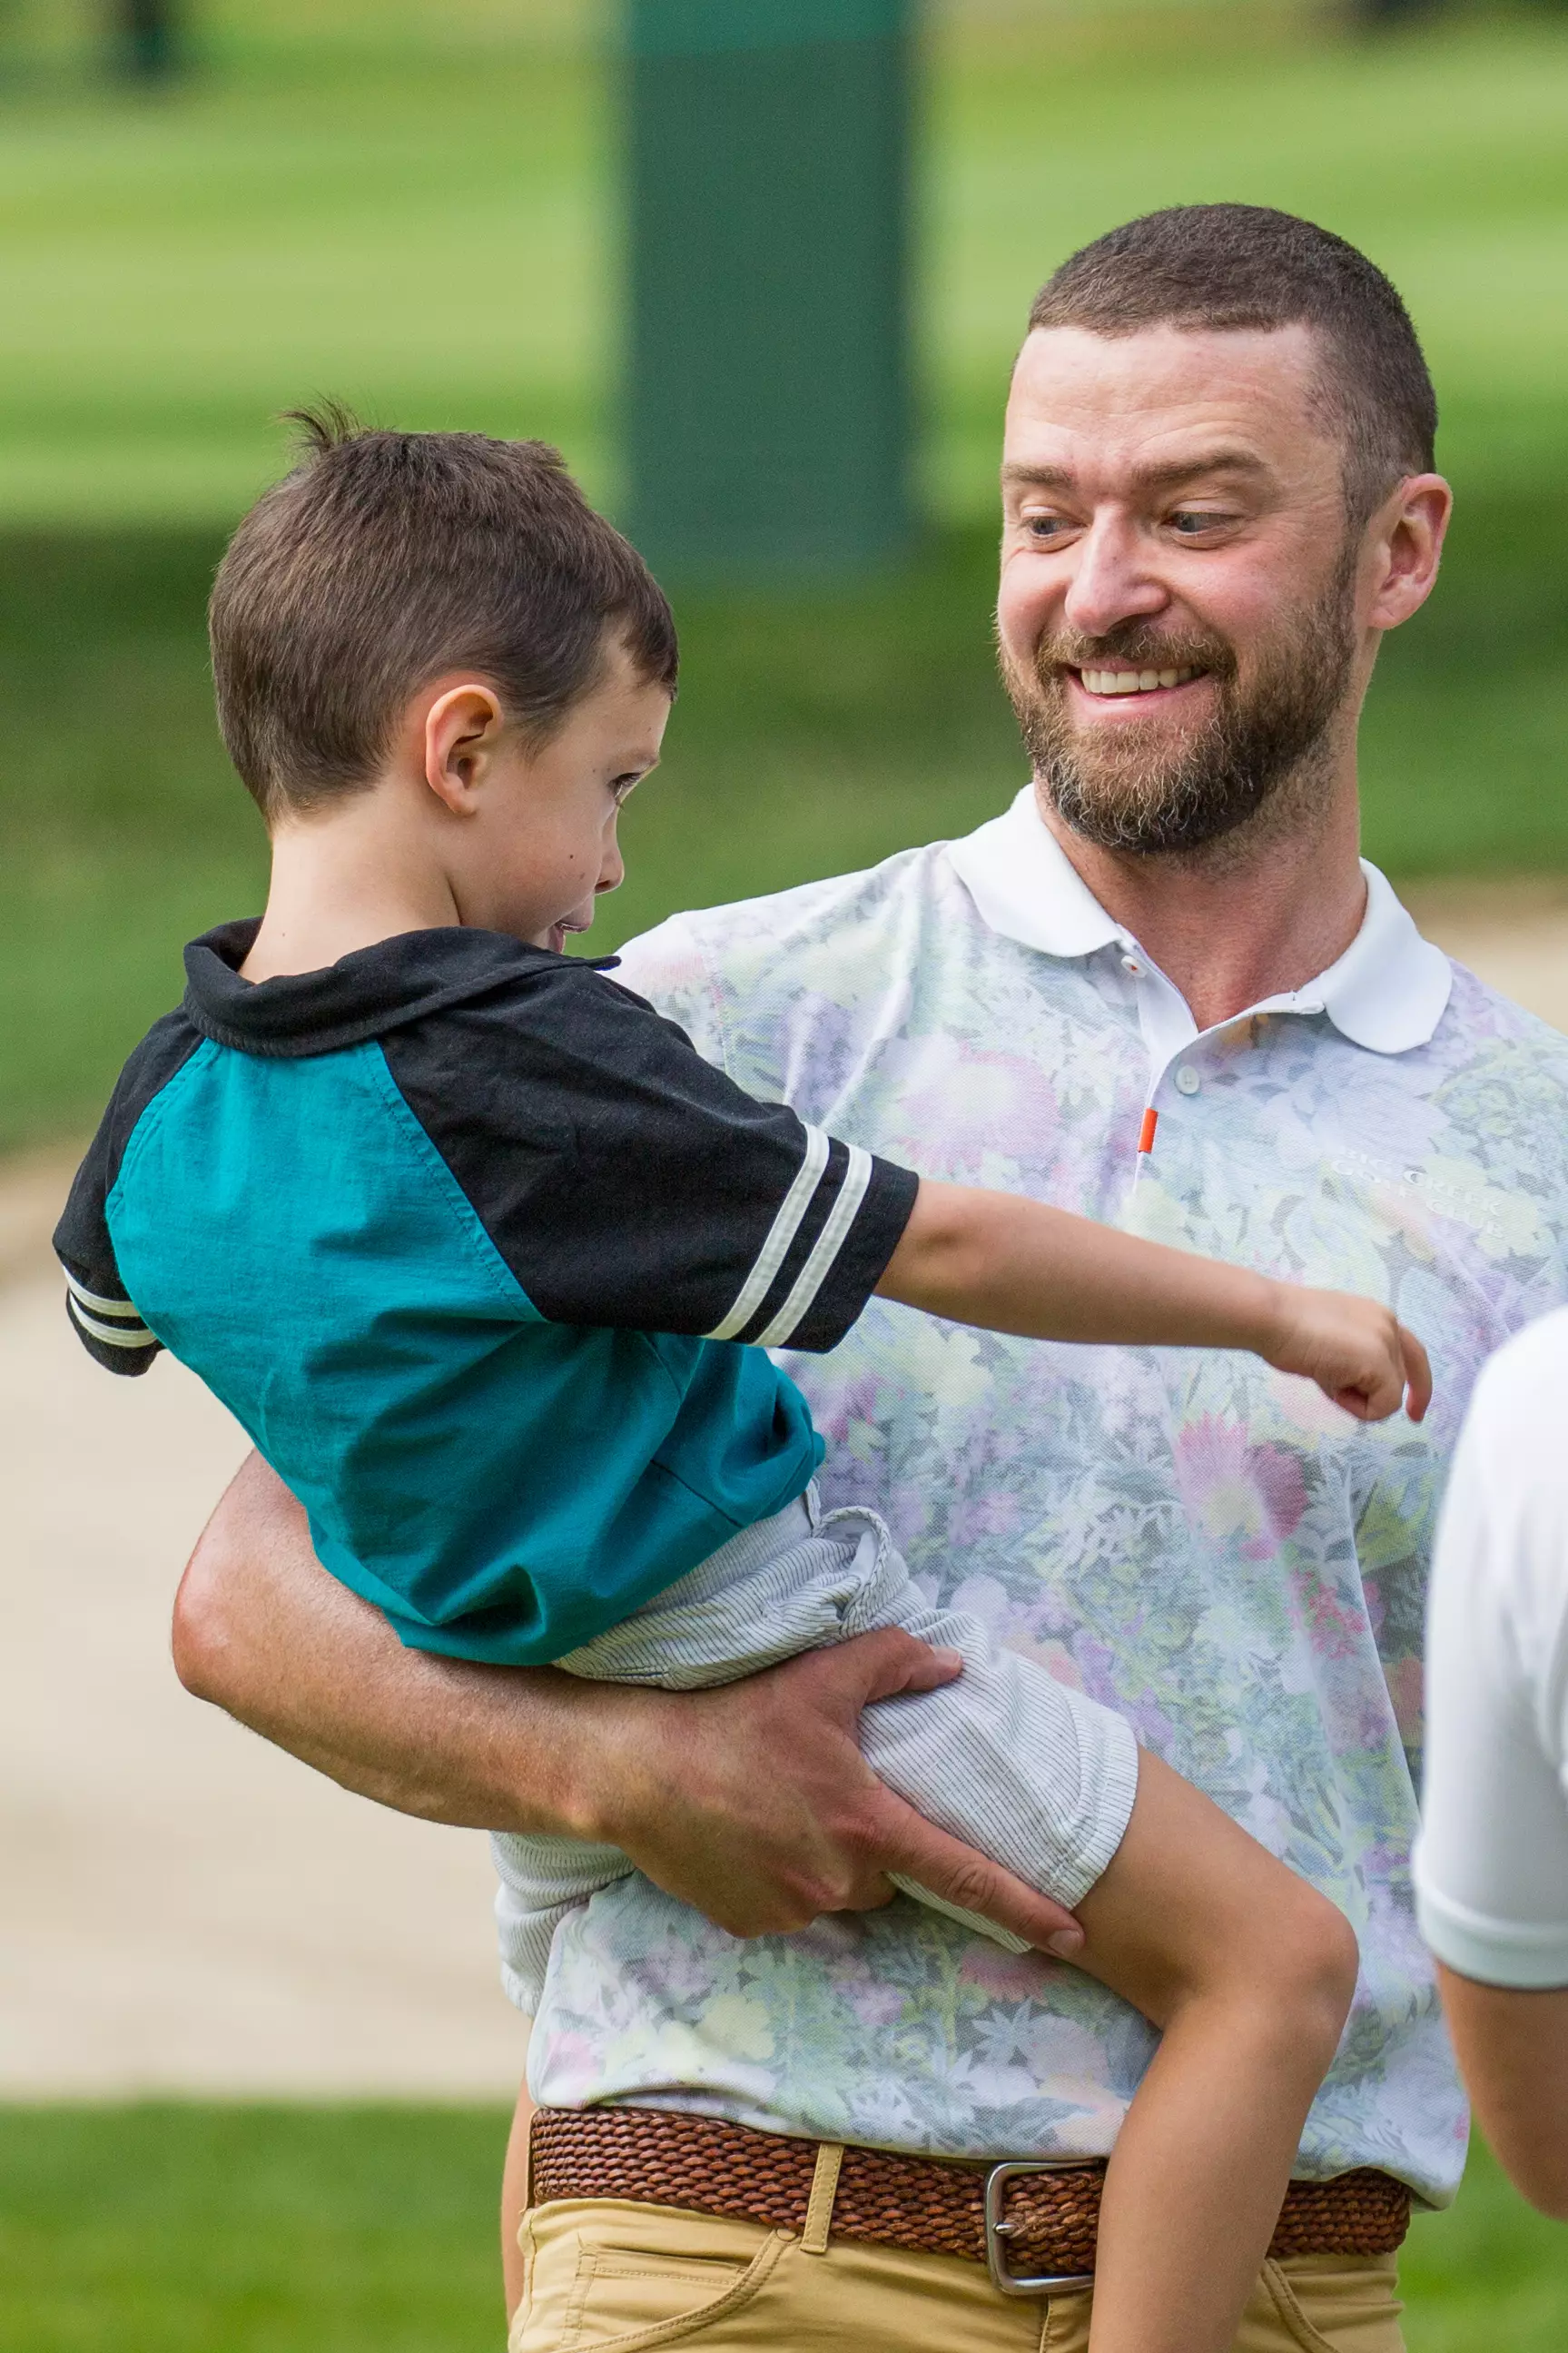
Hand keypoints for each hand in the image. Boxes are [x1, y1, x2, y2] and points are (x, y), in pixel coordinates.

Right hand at [580, 1629, 1086, 1956]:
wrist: (636, 1768)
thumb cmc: (734, 1718)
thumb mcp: (819, 1676)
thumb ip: (895, 1663)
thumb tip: (955, 1664)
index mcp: (869, 1823)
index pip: (966, 1875)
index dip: (1027, 1908)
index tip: (1075, 1936)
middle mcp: (840, 1880)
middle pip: (891, 1875)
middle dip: (876, 1842)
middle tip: (830, 1792)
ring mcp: (794, 1910)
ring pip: (842, 1892)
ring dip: (830, 1860)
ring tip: (779, 1808)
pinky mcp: (752, 1927)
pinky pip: (792, 1907)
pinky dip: (783, 1876)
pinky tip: (750, 1834)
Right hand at [1259, 1285, 1430, 1422]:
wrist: (1271, 1317)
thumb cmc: (1285, 1327)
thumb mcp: (1330, 1341)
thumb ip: (1352, 1357)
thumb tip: (1356, 1386)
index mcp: (1377, 1315)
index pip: (1412, 1354)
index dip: (1417, 1386)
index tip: (1413, 1412)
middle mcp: (1389, 1324)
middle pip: (1399, 1380)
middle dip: (1368, 1394)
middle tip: (1330, 1385)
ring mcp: (1386, 1341)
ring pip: (1391, 1396)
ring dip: (1357, 1400)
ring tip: (1323, 1376)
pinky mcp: (1379, 1362)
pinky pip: (1384, 1406)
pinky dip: (1359, 1409)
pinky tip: (1330, 1387)